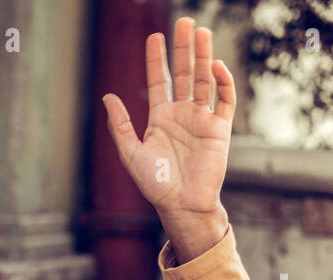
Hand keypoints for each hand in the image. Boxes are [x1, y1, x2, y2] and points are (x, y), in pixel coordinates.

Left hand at [102, 16, 234, 260]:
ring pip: (204, 80)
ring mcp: (202, 119)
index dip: (156, 59)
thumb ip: (120, 126)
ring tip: (202, 32)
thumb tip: (108, 97)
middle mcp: (182, 114)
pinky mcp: (220, 129)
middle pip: (184, 73)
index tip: (154, 36)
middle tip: (185, 22)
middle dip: (184, 48)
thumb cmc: (155, 184)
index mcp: (160, 118)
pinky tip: (215, 66)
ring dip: (204, 56)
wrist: (182, 205)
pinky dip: (222, 82)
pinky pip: (224, 100)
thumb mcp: (130, 153)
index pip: (159, 81)